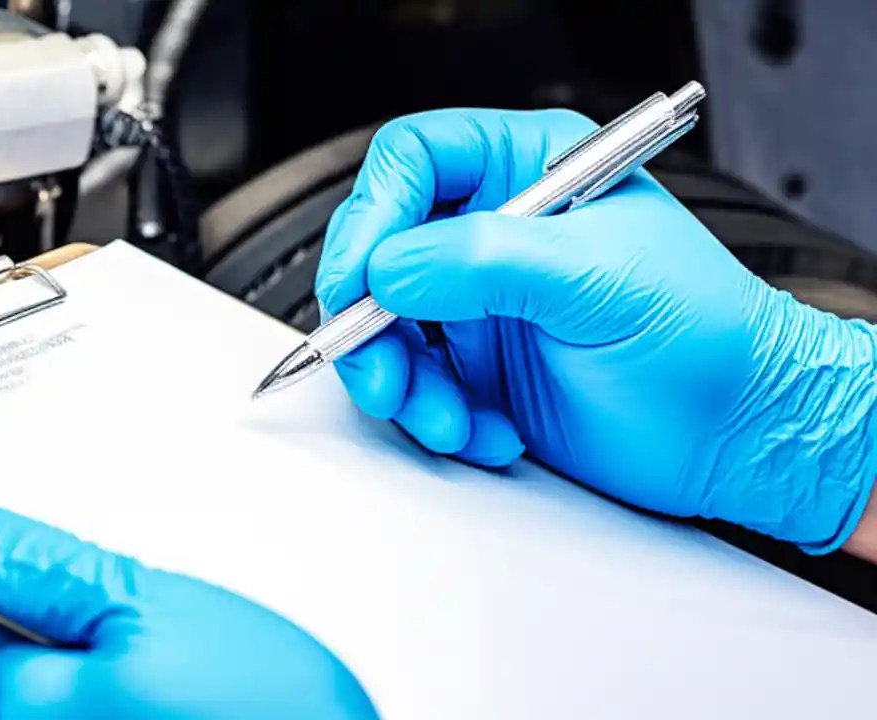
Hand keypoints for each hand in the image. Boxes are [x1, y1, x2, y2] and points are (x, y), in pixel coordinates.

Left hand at [0, 507, 376, 718]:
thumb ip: (55, 574)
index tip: (105, 588)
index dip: (64, 595)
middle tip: (176, 630)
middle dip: (104, 635)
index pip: (5, 628)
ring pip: (103, 687)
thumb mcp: (156, 606)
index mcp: (42, 704)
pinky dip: (166, 693)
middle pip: (51, 668)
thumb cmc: (268, 709)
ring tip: (208, 667)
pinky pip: (137, 706)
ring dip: (141, 664)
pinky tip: (212, 696)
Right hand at [315, 108, 876, 552]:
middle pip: (381, 249)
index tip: (364, 277)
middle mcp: (494, 232)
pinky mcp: (480, 367)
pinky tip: (490, 431)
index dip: (374, 215)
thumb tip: (389, 267)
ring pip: (385, 328)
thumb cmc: (703, 335)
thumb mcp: (595, 276)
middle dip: (370, 319)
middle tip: (381, 370)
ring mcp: (482, 302)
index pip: (413, 161)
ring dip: (403, 383)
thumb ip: (483, 259)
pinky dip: (437, 417)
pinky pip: (416, 385)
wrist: (736, 434)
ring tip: (450, 418)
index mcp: (528, 172)